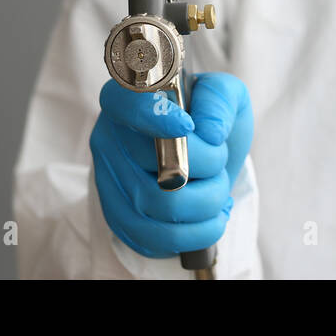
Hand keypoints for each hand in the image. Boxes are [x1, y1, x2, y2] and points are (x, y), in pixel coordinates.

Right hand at [90, 72, 252, 258]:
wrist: (205, 157)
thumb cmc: (210, 120)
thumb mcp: (226, 95)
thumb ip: (220, 100)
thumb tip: (210, 131)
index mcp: (126, 97)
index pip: (126, 105)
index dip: (154, 117)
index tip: (187, 126)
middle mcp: (109, 139)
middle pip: (156, 164)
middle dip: (208, 167)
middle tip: (220, 161)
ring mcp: (108, 182)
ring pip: (158, 208)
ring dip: (206, 203)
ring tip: (219, 190)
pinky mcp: (118, 218)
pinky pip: (153, 239)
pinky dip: (196, 234)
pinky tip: (211, 218)